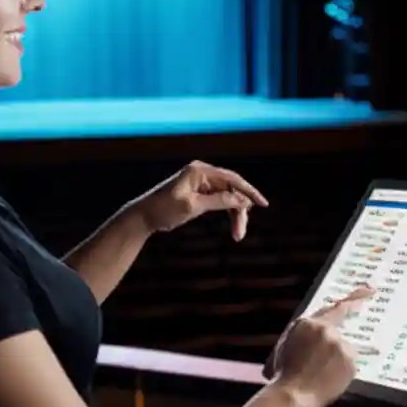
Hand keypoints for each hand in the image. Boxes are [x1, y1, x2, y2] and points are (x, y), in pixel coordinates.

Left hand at [132, 160, 269, 240]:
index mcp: (199, 171)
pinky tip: (232, 225)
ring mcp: (201, 183)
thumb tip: (242, 199)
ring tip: (237, 235)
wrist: (144, 216)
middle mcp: (202, 174)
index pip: (231, 178)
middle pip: (231, 189)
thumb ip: (219, 201)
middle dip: (239, 210)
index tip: (263, 203)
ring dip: (234, 214)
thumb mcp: (193, 206)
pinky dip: (226, 212)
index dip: (249, 191)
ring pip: (227, 197)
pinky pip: (219, 200)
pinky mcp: (199, 193)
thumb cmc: (164, 209)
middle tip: (241, 233)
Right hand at [263, 285, 374, 406]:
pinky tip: (328, 380)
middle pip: (340, 331)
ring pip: (343, 350)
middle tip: (339, 341)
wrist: (293, 395)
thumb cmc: (284, 374)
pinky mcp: (349, 361)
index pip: (336, 307)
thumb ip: (303, 334)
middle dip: (339, 339)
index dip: (355, 298)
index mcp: (308, 322)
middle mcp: (326, 329)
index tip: (370, 291)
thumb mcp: (286, 345)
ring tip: (319, 376)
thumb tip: (314, 333)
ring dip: (335, 360)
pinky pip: (348, 365)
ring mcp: (340, 345)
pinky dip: (341, 372)